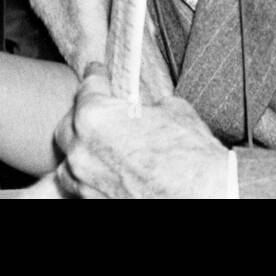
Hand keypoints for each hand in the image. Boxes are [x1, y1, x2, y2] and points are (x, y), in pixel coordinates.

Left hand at [53, 62, 230, 197]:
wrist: (206, 196)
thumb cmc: (191, 155)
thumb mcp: (171, 110)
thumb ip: (145, 105)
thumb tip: (144, 105)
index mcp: (95, 116)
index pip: (88, 86)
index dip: (97, 77)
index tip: (99, 73)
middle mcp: (81, 149)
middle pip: (69, 124)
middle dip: (84, 115)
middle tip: (102, 111)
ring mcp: (85, 180)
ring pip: (69, 159)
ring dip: (81, 150)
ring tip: (99, 146)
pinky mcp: (93, 202)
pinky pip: (80, 186)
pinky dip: (89, 177)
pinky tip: (105, 172)